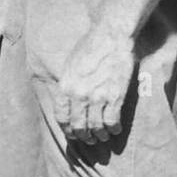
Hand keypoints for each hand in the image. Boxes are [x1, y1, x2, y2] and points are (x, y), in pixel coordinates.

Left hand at [52, 23, 136, 144]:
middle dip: (84, 136)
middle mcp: (78, 96)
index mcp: (65, 87)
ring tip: (102, 136)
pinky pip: (112, 122)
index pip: (62, 118)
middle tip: (89, 139)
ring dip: (99, 135)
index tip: (72, 134)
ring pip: (96, 128)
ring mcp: (97, 98)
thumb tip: (69, 102)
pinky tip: (115, 129)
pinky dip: (113, 129)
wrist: (110, 37)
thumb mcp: (69, 65)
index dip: (67, 130)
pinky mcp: (114, 97)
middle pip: (79, 126)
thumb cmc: (89, 47)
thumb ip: (68, 85)